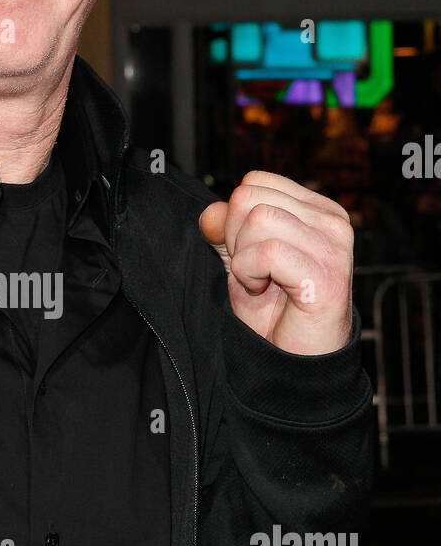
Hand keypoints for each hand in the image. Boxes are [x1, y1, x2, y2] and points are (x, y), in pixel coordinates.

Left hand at [198, 171, 353, 354]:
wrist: (293, 362)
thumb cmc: (273, 313)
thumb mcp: (241, 262)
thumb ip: (224, 231)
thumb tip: (210, 211)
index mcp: (317, 210)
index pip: (254, 182)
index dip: (235, 219)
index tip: (252, 255)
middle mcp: (333, 221)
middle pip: (250, 197)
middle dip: (235, 239)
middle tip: (256, 274)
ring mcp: (334, 246)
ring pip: (257, 219)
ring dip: (243, 261)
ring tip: (262, 285)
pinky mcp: (326, 275)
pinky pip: (266, 252)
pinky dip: (249, 275)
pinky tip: (264, 292)